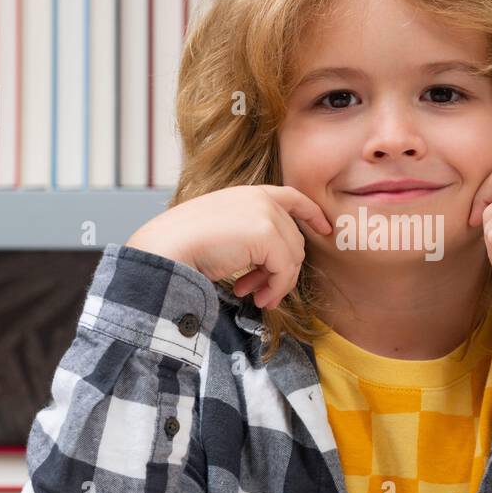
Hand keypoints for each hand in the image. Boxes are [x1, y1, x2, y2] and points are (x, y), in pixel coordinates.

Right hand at [125, 185, 331, 310]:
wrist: (167, 247)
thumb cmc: (184, 243)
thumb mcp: (221, 230)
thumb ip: (249, 236)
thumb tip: (271, 265)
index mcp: (248, 193)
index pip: (291, 196)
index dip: (311, 212)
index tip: (324, 228)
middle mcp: (260, 199)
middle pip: (293, 238)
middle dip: (281, 269)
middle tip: (261, 291)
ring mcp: (265, 214)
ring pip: (293, 256)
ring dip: (278, 283)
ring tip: (259, 298)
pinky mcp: (267, 234)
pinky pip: (285, 268)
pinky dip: (276, 288)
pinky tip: (258, 298)